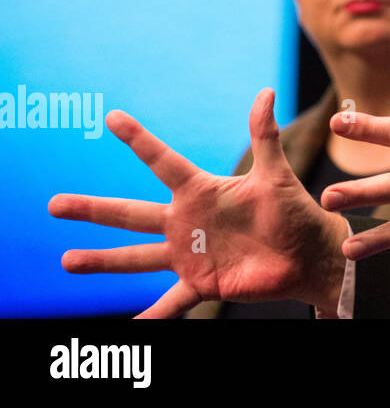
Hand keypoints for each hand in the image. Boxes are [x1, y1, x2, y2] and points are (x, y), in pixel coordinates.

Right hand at [49, 89, 350, 318]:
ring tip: (67, 260)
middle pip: (130, 212)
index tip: (112, 117)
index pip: (163, 161)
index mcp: (201, 191)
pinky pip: (170, 302)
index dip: (138, 139)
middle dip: (93, 209)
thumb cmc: (293, 210)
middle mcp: (187, 221)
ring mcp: (189, 253)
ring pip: (135, 257)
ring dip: (102, 261)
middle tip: (54, 204)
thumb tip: (266, 91)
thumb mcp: (276, 173)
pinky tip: (130, 325)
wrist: (307, 254)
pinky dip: (151, 316)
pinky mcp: (201, 281)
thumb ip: (264, 135)